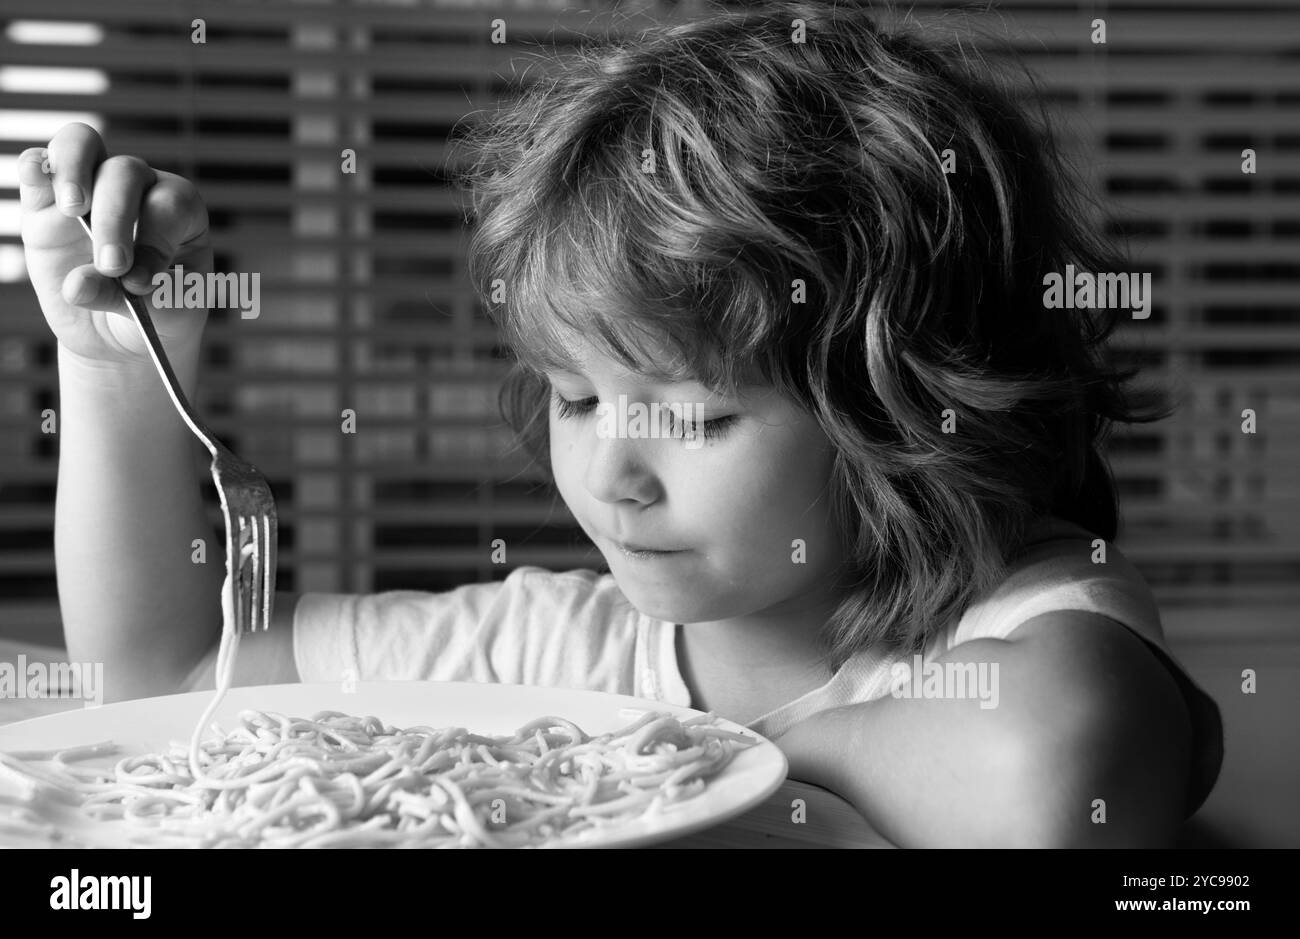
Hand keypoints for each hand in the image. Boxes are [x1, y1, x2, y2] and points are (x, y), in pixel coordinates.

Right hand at [17, 122, 213, 367]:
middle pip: (126, 172)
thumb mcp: (160, 315)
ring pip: (82, 145)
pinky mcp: (46, 204)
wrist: (123, 333)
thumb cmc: (157, 315)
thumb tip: (77, 284)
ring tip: (73, 209)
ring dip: (74, 169)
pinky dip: (34, 166)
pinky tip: (36, 176)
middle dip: (116, 219)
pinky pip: (38, 168)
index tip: (140, 280)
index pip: (171, 204)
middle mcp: (139, 189)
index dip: (156, 238)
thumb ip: (123, 298)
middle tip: (111, 266)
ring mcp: (90, 189)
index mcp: (180, 211)